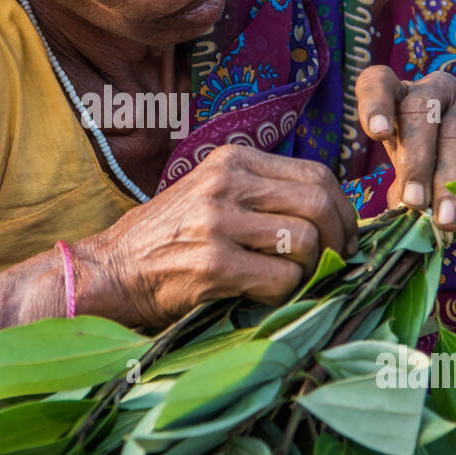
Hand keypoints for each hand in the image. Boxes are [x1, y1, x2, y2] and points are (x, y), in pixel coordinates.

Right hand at [73, 144, 357, 327]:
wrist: (112, 269)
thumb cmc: (168, 236)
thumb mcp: (212, 193)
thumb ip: (262, 193)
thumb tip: (332, 213)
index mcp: (233, 159)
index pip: (316, 173)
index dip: (343, 209)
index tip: (344, 235)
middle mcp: (226, 182)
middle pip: (319, 203)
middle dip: (339, 238)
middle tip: (336, 261)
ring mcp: (219, 222)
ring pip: (305, 242)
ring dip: (310, 270)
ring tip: (293, 280)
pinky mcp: (214, 263)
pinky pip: (281, 279)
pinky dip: (285, 293)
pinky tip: (266, 295)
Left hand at [355, 65, 455, 231]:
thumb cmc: (437, 177)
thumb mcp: (414, 182)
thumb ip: (405, 193)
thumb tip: (401, 214)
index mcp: (397, 102)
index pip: (376, 83)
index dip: (374, 104)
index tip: (378, 134)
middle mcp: (430, 90)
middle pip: (416, 113)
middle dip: (416, 163)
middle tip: (416, 203)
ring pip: (452, 126)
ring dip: (449, 174)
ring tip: (447, 213)